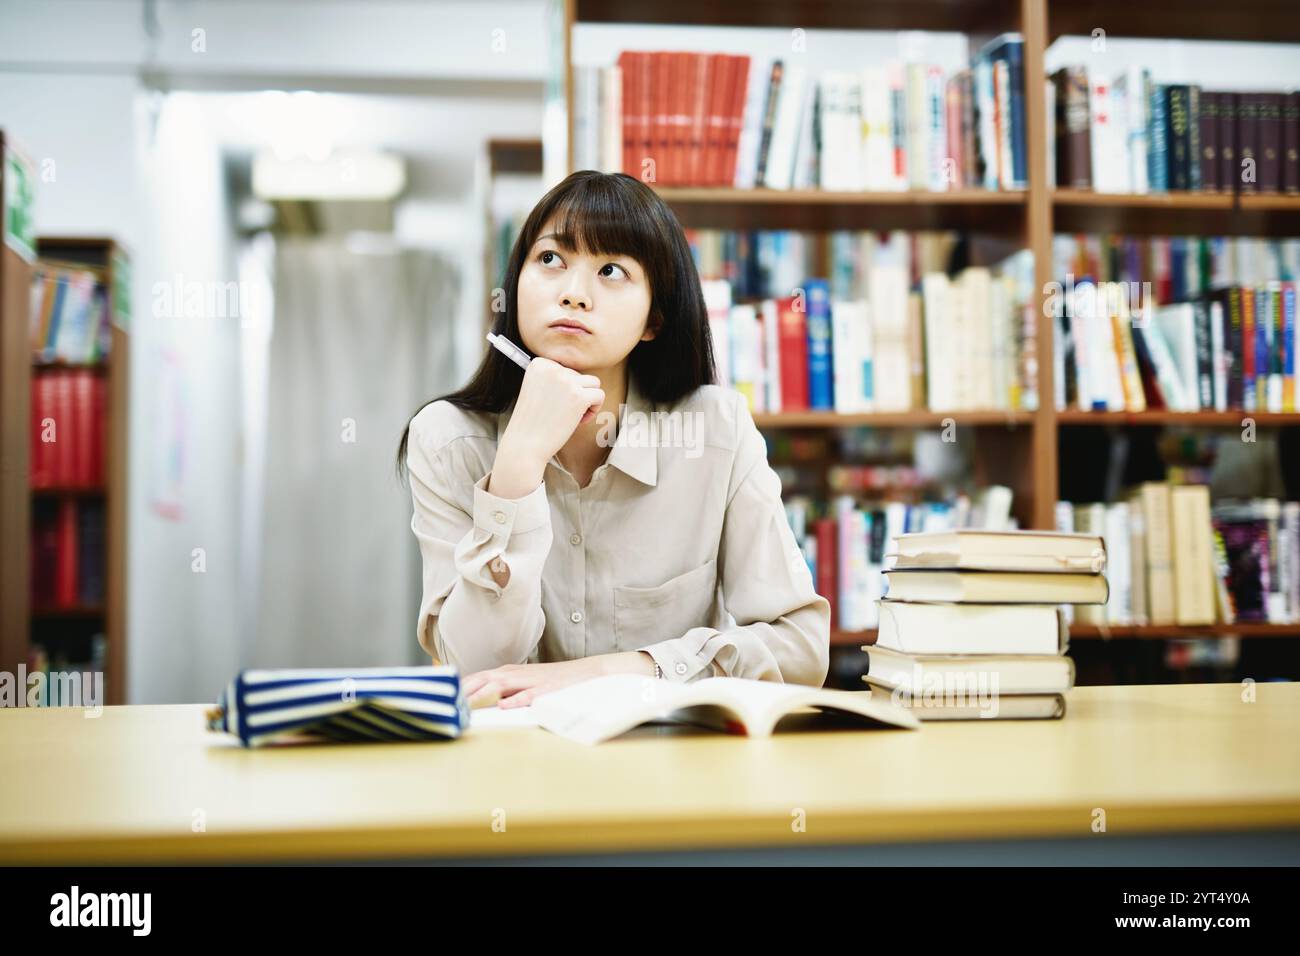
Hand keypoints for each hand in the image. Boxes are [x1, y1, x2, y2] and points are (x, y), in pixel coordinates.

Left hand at [463, 652, 654, 708]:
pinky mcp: (548, 689)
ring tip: (464, 707)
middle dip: (461, 692)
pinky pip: (529, 695)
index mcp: (508, 672)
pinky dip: (515, 700)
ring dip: (481, 695)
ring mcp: (531, 680)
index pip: (475, 678)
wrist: (590, 673)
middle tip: (444, 705)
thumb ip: (502, 692)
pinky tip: (504, 706)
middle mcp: (515, 673)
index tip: (438, 697)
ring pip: (500, 685)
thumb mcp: (524, 684)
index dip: (456, 687)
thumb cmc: (554, 682)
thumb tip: (478, 705)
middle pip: (481, 680)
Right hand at [499, 356, 604, 466]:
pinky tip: (578, 420)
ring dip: (587, 400)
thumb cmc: (532, 423)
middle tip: (561, 414)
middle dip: (576, 395)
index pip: (567, 369)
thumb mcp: (537, 390)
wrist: (524, 445)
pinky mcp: (578, 396)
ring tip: (572, 415)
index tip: (554, 403)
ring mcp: (566, 381)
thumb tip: (580, 376)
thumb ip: (555, 379)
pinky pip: (600, 395)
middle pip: (580, 376)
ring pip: (594, 383)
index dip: (565, 389)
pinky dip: (594, 410)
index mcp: (539, 364)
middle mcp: (552, 368)